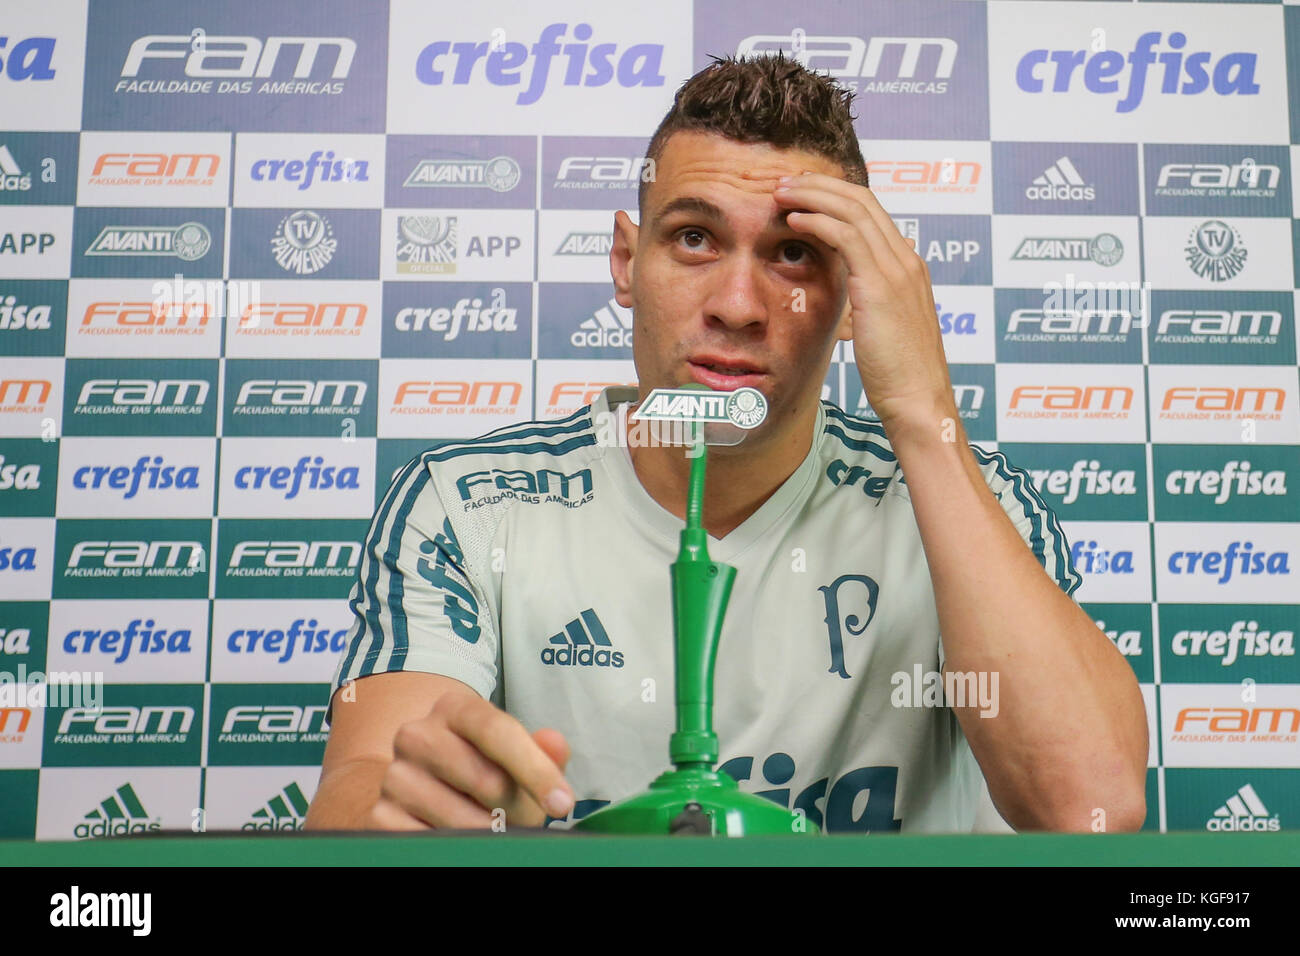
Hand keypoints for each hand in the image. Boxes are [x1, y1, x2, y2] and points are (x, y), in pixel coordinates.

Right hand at [367, 690, 573, 829]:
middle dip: (516, 810)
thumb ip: (541, 751)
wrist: (419, 791)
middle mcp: (417, 735)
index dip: (535, 769)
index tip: (563, 804)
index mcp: (454, 708)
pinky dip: (459, 848)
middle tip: (516, 818)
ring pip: (465, 821)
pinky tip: (458, 835)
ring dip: (491, 834)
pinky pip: (436, 843)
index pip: (497, 731)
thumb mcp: (513, 756)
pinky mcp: (382, 816)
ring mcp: (395, 776)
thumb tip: (556, 744)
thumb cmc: (481, 770)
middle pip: (488, 782)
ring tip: (490, 827)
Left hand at [773, 172, 954, 428]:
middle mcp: (907, 260)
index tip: (803, 193)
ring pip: (854, 210)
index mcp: (908, 268)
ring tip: (782, 192)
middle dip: (821, 185)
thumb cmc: (898, 375)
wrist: (918, 400)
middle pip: (864, 200)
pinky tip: (795, 220)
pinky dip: (819, 220)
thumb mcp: (883, 329)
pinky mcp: (881, 286)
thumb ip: (869, 304)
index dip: (835, 196)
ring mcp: (898, 270)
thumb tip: (851, 299)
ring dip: (814, 195)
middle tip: (786, 182)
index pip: (872, 213)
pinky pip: (848, 236)